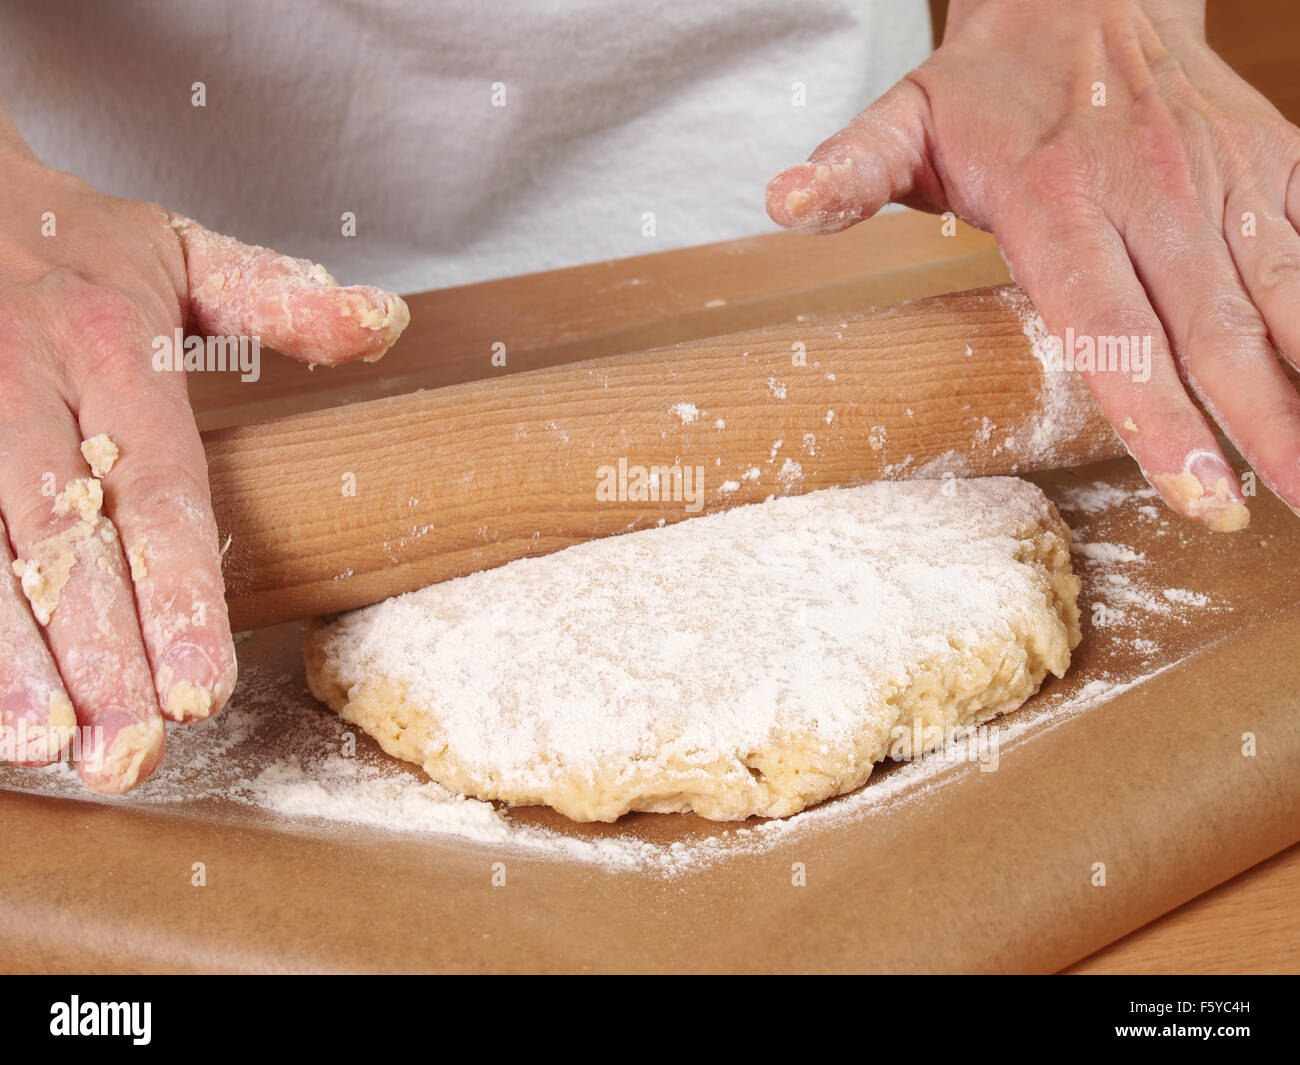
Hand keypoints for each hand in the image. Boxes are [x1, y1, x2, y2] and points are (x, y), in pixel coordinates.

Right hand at [0, 121, 408, 791]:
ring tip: (41, 744)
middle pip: (68, 539)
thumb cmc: (66, 241)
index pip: (160, 489)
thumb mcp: (179, 251)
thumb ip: (280, 299)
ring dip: (12, 656)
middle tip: (127, 752)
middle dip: (99, 655)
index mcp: (111, 343)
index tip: (200, 692)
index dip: (181, 596)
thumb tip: (389, 322)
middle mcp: (22, 380)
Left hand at [766, 0, 1299, 530]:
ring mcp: (1225, 178)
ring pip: (1287, 293)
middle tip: (1283, 510)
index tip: (1196, 493)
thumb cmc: (987, 84)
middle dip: (1256, 429)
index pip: (1111, 325)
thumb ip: (851, 170)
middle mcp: (1156, 192)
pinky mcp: (1275, 163)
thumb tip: (781, 203)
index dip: (1155, 413)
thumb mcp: (902, 119)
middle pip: (1212, 330)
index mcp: (1060, 200)